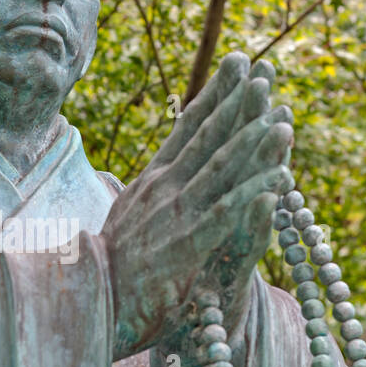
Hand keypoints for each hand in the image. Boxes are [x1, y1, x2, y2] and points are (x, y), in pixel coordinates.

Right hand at [101, 53, 292, 359]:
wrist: (82, 304)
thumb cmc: (104, 268)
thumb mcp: (124, 216)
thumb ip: (145, 192)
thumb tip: (148, 171)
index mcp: (151, 180)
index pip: (188, 126)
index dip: (217, 92)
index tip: (240, 63)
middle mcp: (164, 189)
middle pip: (208, 137)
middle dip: (240, 103)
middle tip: (266, 72)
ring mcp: (175, 215)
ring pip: (222, 169)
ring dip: (254, 142)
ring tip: (283, 119)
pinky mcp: (185, 246)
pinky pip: (226, 213)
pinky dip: (253, 191)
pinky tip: (279, 176)